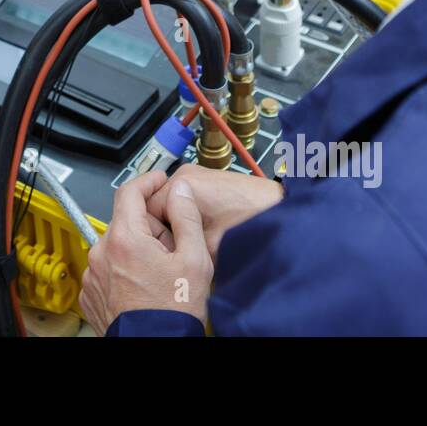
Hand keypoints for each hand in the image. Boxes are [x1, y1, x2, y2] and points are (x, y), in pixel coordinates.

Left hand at [78, 171, 212, 334]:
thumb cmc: (172, 312)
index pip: (130, 191)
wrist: (154, 346)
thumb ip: (186, 217)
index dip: (148, 181)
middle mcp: (101, 253)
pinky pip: (107, 268)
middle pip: (126, 221)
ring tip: (157, 274)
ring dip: (135, 250)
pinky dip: (123, 270)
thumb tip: (179, 191)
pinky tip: (142, 286)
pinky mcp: (90, 293)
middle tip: (171, 249)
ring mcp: (93, 274)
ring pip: (116, 246)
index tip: (159, 181)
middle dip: (149, 228)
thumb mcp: (194, 260)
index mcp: (125, 239)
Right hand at [147, 165, 283, 259]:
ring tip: (195, 241)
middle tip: (179, 249)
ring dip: (179, 223)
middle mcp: (187, 173)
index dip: (154, 236)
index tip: (163, 251)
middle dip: (166, 228)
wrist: (280, 214)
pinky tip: (205, 231)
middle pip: (158, 206)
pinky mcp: (209, 180)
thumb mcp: (204, 245)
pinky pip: (187, 200)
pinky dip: (191, 216)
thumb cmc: (250, 227)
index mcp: (182, 183)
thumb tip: (160, 253)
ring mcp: (198, 174)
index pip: (146, 211)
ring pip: (172, 204)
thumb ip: (176, 244)